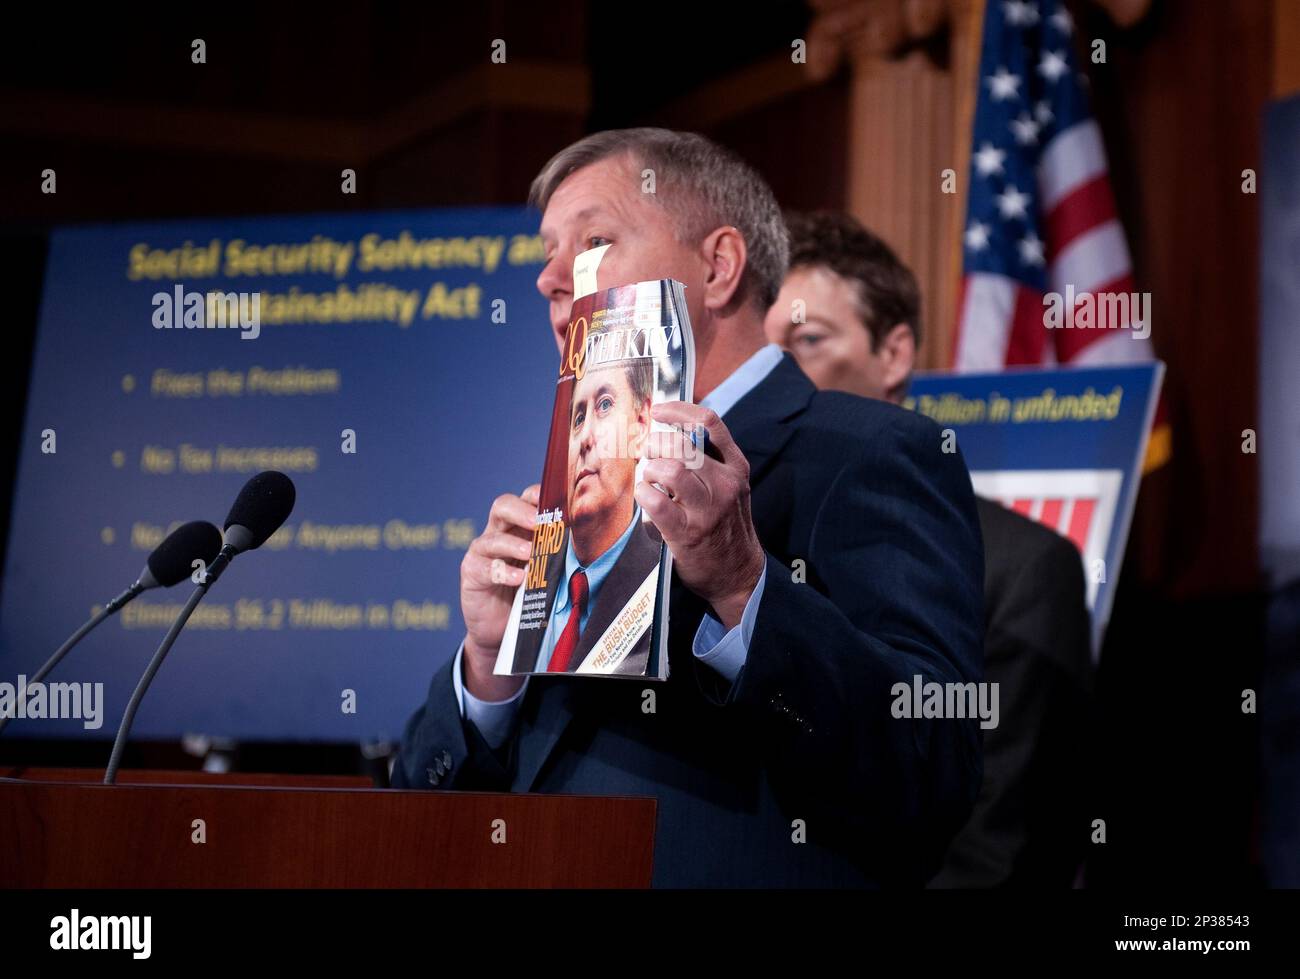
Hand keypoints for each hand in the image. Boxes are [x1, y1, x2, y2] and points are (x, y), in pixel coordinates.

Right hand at [459, 483, 538, 699]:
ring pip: (491, 537)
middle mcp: (499, 532)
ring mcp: (482, 552)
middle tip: (539, 522)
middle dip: (521, 510)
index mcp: (520, 525)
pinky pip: (484, 567)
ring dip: (513, 544)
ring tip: (530, 553)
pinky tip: (519, 580)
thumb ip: (559, 552)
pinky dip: (503, 572)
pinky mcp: (471, 573)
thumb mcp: (548, 568)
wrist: (501, 628)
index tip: (558, 501)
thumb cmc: (530, 593)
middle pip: (502, 506)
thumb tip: (589, 541)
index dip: (539, 494)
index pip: (527, 498)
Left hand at [634, 403, 764, 628]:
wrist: (738, 575)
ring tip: (649, 479)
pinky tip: (646, 498)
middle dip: (656, 445)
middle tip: (648, 454)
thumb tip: (672, 434)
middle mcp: (726, 484)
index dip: (679, 411)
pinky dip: (643, 494)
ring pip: (670, 469)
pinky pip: (655, 500)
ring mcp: (708, 509)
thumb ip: (710, 462)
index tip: (659, 411)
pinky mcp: (687, 532)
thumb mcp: (730, 488)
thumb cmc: (727, 528)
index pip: (709, 423)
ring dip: (650, 470)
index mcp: (736, 468)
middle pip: (683, 445)